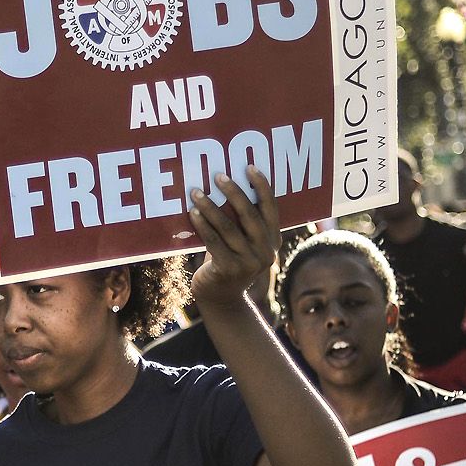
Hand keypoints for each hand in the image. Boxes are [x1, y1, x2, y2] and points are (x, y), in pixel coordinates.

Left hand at [187, 169, 280, 312]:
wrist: (221, 298)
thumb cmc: (227, 260)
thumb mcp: (241, 241)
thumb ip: (240, 221)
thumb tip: (223, 183)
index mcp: (273, 240)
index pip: (271, 208)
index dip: (262, 186)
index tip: (248, 167)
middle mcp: (265, 251)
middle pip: (250, 215)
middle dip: (233, 192)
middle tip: (218, 175)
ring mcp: (248, 263)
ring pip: (229, 227)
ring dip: (210, 206)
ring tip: (196, 191)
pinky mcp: (229, 270)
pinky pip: (214, 242)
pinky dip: (202, 225)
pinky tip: (193, 213)